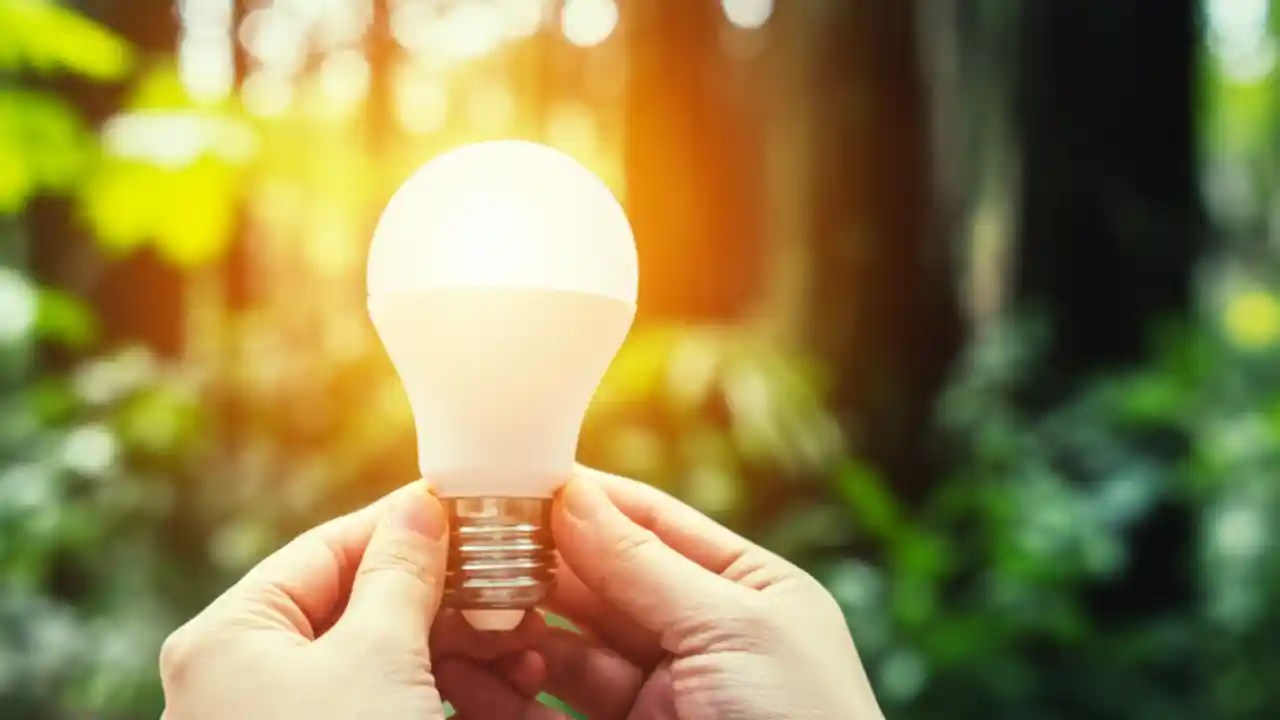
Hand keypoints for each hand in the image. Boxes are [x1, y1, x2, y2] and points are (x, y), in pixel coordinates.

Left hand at [159, 483, 545, 719]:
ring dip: (465, 653)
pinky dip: (449, 697)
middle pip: (363, 607)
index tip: (475, 510)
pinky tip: (513, 694)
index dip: (406, 527)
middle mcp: (245, 678)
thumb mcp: (378, 659)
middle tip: (521, 594)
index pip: (328, 550)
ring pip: (387, 663)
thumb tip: (420, 505)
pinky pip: (391, 706)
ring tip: (532, 653)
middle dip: (453, 602)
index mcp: (229, 637)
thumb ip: (402, 574)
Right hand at [441, 467, 884, 719]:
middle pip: (600, 584)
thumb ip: (644, 565)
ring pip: (567, 649)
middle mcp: (699, 639)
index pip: (652, 524)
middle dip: (535, 562)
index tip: (515, 477)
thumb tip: (571, 494)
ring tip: (452, 601)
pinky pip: (548, 715)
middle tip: (464, 537)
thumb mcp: (731, 629)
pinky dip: (504, 694)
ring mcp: (661, 698)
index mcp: (745, 591)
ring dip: (511, 626)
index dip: (585, 500)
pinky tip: (461, 670)